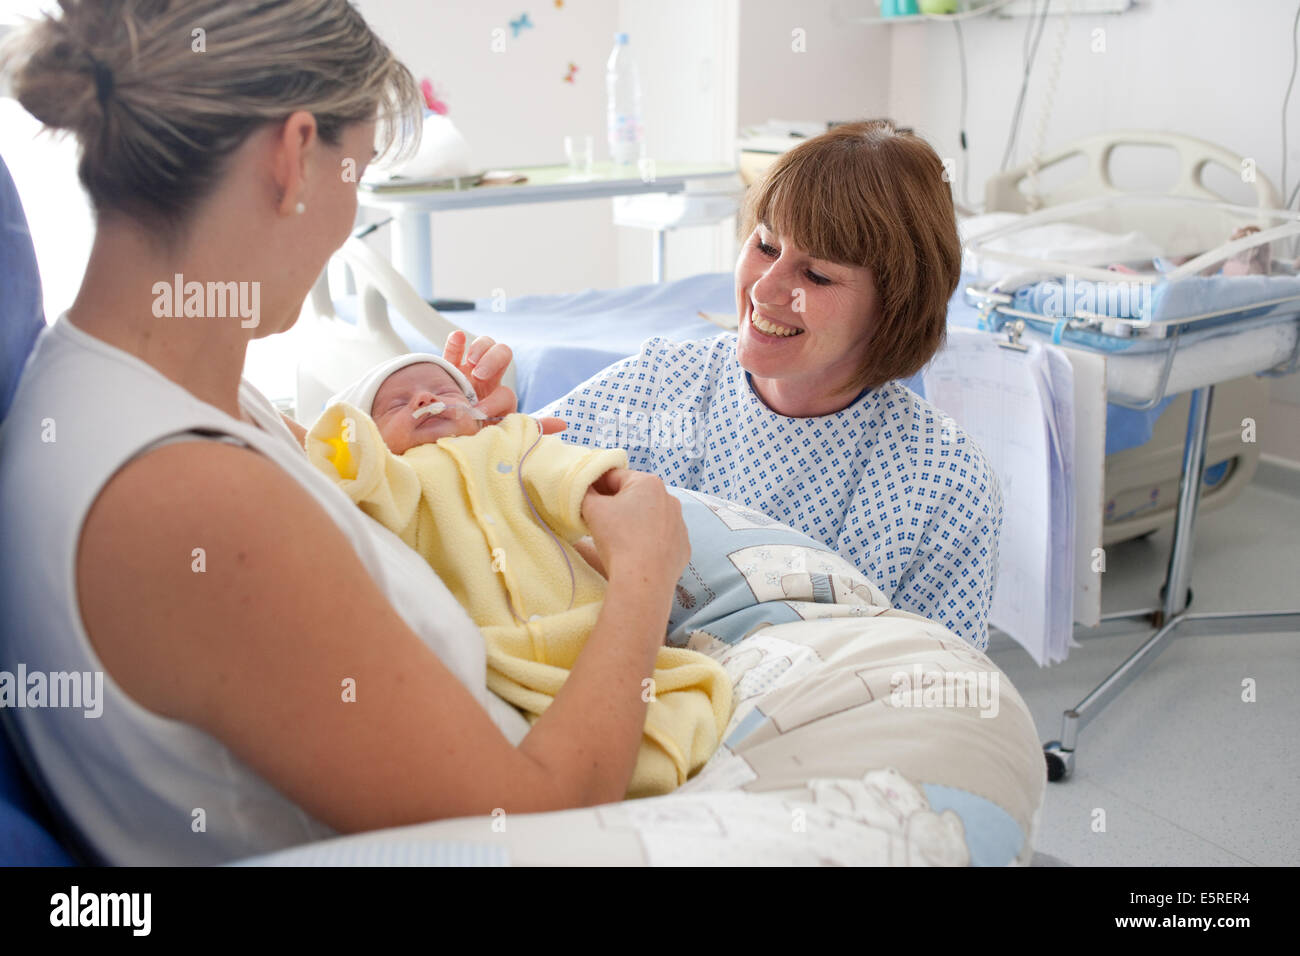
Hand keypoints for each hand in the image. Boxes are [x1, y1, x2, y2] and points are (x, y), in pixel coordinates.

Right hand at [443, 330, 565, 433]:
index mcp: (500, 398)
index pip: (505, 391)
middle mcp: (486, 381)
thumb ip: (531, 427)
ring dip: (480, 348)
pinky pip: (454, 349)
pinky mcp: (448, 368)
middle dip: (493, 361)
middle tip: (480, 375)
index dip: (495, 400)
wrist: (444, 436)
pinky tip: (458, 337)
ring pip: (483, 345)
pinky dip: (456, 342)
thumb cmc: (474, 437)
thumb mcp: (501, 435)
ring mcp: (467, 371)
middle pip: (502, 354)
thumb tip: (564, 425)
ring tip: (470, 362)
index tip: (480, 412)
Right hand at [581, 469, 688, 588]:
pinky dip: (648, 541)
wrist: (643, 580)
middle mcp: (670, 499)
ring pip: (649, 517)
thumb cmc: (618, 540)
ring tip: (616, 539)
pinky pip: (661, 538)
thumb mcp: (592, 509)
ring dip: (633, 522)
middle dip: (615, 504)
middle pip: (633, 496)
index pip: (614, 476)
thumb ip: (584, 492)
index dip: (595, 486)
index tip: (584, 499)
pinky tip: (635, 552)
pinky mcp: (682, 546)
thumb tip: (584, 489)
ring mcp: (679, 524)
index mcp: (648, 483)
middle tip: (597, 520)